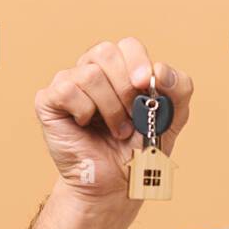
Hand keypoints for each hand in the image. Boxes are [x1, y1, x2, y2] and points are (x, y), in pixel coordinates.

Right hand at [34, 38, 192, 208]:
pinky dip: (84, 111)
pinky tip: (86, 125)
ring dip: (110, 107)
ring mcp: (69, 83)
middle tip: (131, 114)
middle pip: (106, 52)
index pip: (128, 46)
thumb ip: (179, 88)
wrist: (117, 182)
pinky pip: (67, 90)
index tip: (146, 85)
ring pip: (90, 74)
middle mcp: (93, 70)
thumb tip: (161, 69)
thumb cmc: (140, 148)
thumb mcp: (172, 117)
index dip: (138, 62)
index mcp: (121, 69)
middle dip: (125, 86)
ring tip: (116, 129)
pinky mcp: (49, 100)